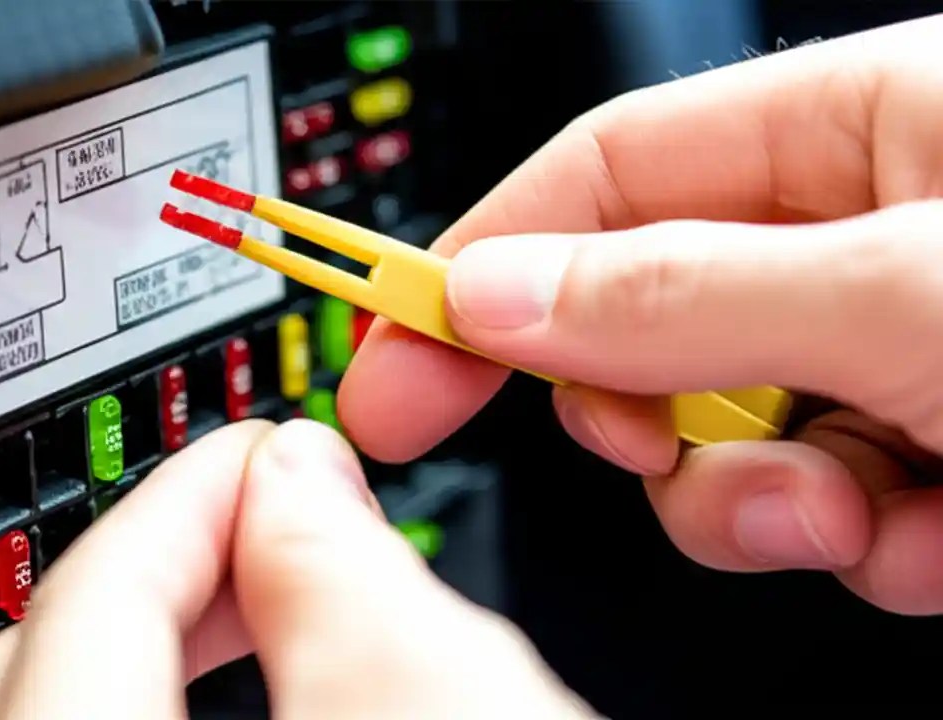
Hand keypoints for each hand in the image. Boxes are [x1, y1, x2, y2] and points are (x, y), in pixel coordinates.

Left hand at [0, 420, 595, 718]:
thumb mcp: (452, 704)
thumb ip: (350, 572)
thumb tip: (297, 479)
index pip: (92, 603)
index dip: (190, 497)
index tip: (268, 454)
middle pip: (6, 662)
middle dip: (137, 563)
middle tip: (247, 523)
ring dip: (98, 639)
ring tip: (217, 613)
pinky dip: (87, 701)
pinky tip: (185, 702)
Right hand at [340, 14, 942, 614]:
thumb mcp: (902, 292)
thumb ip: (683, 296)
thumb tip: (494, 298)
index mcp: (862, 126)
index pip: (606, 175)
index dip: (483, 260)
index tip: (390, 346)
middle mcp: (871, 232)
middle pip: (648, 323)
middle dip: (643, 417)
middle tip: (644, 449)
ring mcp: (903, 348)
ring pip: (727, 440)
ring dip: (759, 503)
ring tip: (854, 511)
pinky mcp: (939, 448)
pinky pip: (826, 507)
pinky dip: (866, 545)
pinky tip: (937, 532)